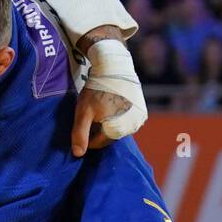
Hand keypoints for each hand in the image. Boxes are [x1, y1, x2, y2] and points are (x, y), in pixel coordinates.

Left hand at [72, 33, 147, 155]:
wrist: (114, 67)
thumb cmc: (96, 90)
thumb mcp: (83, 112)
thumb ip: (80, 134)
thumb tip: (78, 155)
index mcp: (117, 131)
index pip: (98, 143)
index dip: (87, 137)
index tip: (81, 125)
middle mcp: (132, 128)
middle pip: (109, 136)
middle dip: (98, 130)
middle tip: (90, 117)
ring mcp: (139, 120)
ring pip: (118, 129)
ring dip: (108, 124)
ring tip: (100, 110)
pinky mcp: (143, 111)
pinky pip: (127, 121)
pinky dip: (118, 117)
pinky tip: (110, 106)